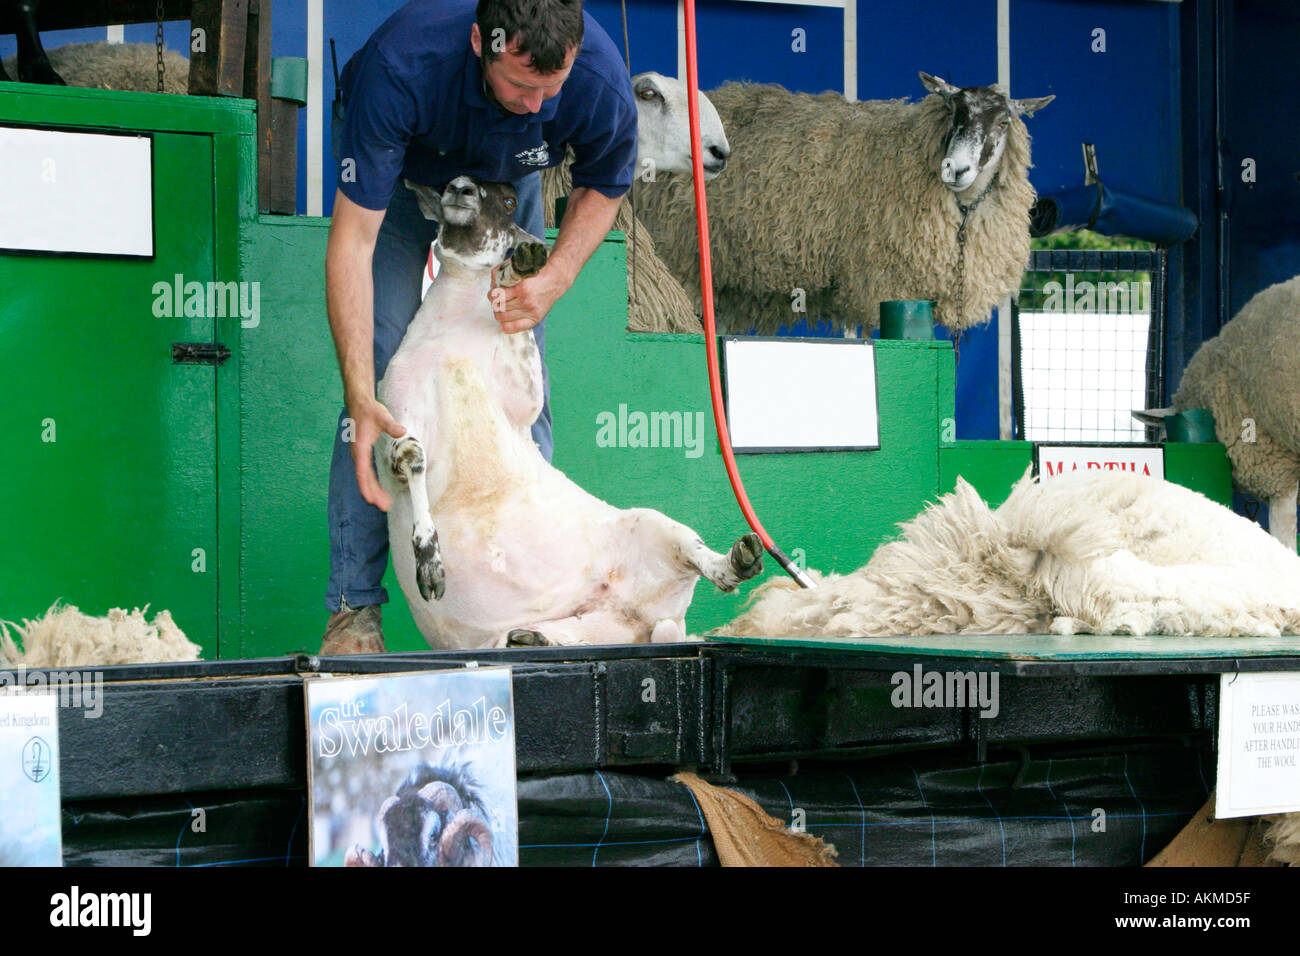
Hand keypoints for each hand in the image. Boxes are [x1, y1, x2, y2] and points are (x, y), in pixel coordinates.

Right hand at [347, 397, 405, 511]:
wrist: (359, 403)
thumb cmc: (369, 410)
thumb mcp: (382, 416)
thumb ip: (391, 425)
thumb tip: (402, 431)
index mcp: (360, 448)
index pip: (362, 472)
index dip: (367, 486)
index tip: (371, 499)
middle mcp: (357, 454)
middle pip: (364, 479)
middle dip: (373, 494)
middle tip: (384, 507)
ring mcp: (358, 455)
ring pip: (364, 477)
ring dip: (373, 491)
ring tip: (384, 503)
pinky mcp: (362, 454)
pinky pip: (366, 473)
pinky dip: (371, 483)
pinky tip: (378, 490)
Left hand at [492, 265, 569, 332]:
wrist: (555, 280)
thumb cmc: (537, 273)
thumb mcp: (520, 268)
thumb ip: (503, 272)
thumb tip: (492, 283)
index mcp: (521, 287)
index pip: (497, 296)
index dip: (492, 294)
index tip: (493, 293)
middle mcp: (526, 301)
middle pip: (499, 307)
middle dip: (495, 303)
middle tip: (498, 301)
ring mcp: (531, 311)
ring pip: (503, 318)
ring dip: (499, 313)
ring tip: (502, 309)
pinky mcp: (535, 318)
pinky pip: (515, 327)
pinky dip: (506, 326)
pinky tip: (505, 321)